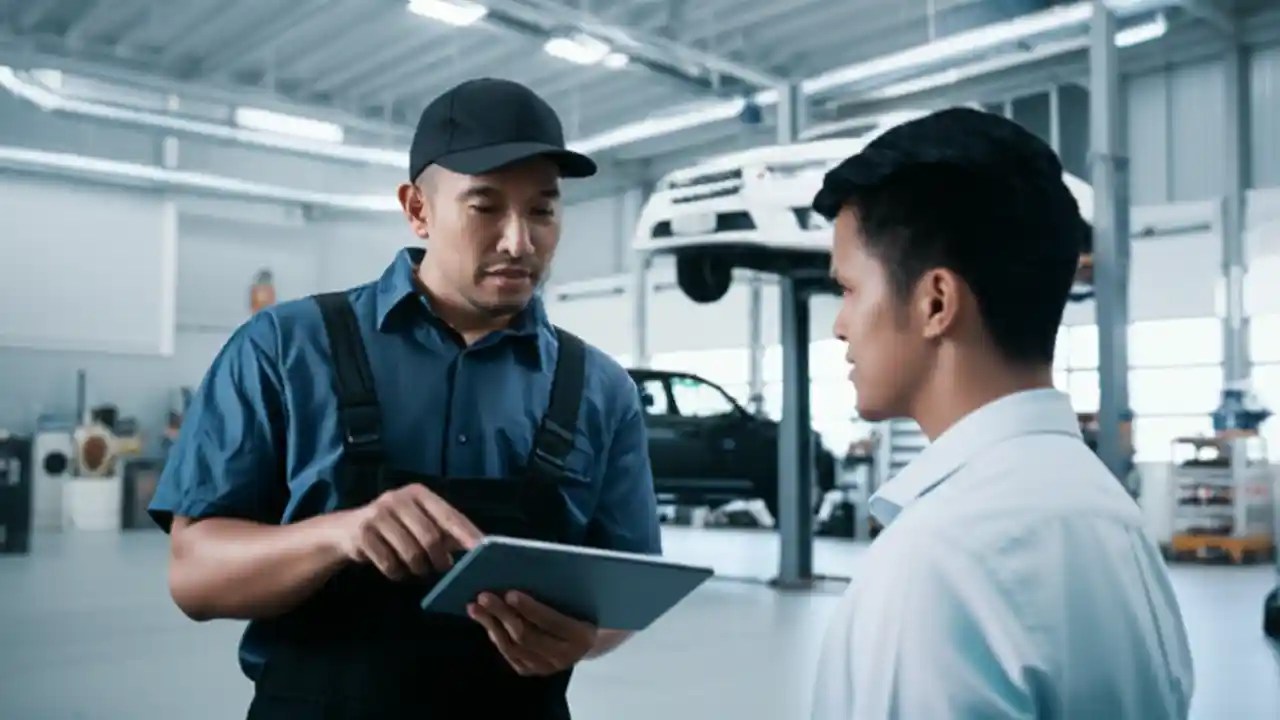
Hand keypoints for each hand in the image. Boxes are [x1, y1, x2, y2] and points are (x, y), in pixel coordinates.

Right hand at [337, 484, 482, 580]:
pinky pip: (390, 564)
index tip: (483, 551)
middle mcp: (398, 499)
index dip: (467, 535)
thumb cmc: (394, 527)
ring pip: (411, 554)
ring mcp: (379, 515)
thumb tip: (480, 548)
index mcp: (418, 494)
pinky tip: (397, 571)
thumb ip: (446, 531)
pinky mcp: (363, 534)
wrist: (345, 531)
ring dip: (418, 569)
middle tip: (442, 569)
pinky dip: (398, 574)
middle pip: (431, 538)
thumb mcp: (419, 522)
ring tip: (418, 570)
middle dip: (439, 559)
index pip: (449, 515)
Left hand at [468, 591, 597, 675]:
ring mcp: (547, 667)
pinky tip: (486, 620)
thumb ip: (560, 591)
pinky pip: (509, 655)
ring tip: (475, 607)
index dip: (530, 608)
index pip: (552, 622)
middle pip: (527, 636)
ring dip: (491, 626)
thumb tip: (525, 572)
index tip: (510, 593)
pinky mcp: (532, 670)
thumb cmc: (583, 606)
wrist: (591, 636)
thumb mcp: (579, 598)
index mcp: (582, 635)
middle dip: (503, 615)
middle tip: (484, 596)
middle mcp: (565, 656)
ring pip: (513, 648)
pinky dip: (496, 635)